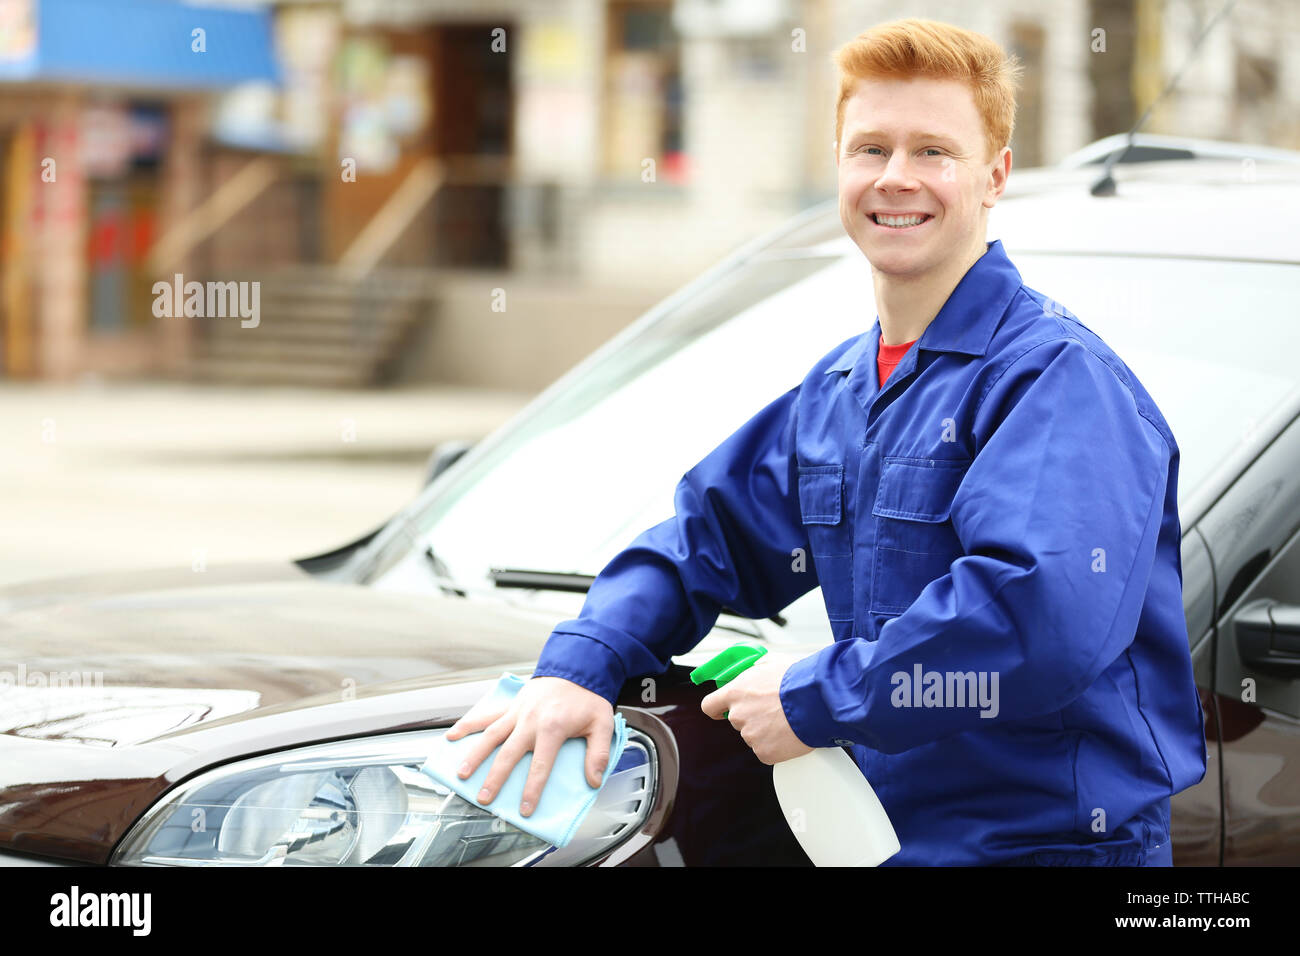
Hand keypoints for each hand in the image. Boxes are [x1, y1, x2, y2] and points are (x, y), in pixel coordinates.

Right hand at [444, 675, 614, 816]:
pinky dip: (468, 724)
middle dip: (495, 778)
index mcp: (553, 727)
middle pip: (508, 754)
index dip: (532, 789)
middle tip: (484, 798)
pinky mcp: (511, 705)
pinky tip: (452, 735)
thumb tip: (593, 780)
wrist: (576, 666)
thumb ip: (598, 753)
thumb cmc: (587, 697)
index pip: (540, 765)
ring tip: (461, 773)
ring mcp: (517, 712)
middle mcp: (530, 720)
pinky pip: (486, 715)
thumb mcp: (602, 724)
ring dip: (474, 755)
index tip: (525, 809)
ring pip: (491, 735)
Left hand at [700, 655, 814, 764]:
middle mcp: (739, 715)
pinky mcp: (765, 753)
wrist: (818, 701)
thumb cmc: (797, 680)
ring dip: (767, 731)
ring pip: (754, 735)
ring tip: (787, 720)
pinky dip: (777, 746)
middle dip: (753, 717)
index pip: (710, 706)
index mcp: (735, 693)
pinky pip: (767, 750)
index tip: (721, 710)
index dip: (716, 709)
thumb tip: (753, 670)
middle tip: (773, 710)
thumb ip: (754, 671)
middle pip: (738, 720)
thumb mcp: (770, 663)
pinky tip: (790, 734)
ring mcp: (751, 736)